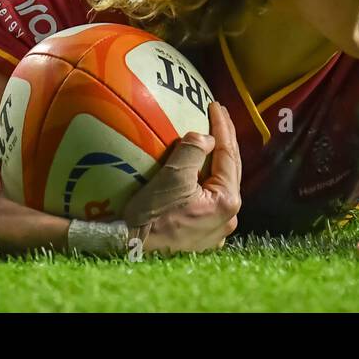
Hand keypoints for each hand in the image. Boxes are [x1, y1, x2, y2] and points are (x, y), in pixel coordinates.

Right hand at [122, 101, 241, 254]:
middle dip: (224, 142)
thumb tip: (207, 138)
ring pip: (219, 187)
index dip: (223, 128)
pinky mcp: (202, 238)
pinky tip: (200, 173)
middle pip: (229, 171)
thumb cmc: (152, 216)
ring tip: (212, 140)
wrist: (130, 252)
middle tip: (219, 116)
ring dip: (216, 164)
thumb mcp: (172, 177)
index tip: (216, 106)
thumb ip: (193, 151)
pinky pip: (208, 202)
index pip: (229, 155)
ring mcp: (217, 231)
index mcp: (227, 201)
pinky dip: (206, 183)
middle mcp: (228, 219)